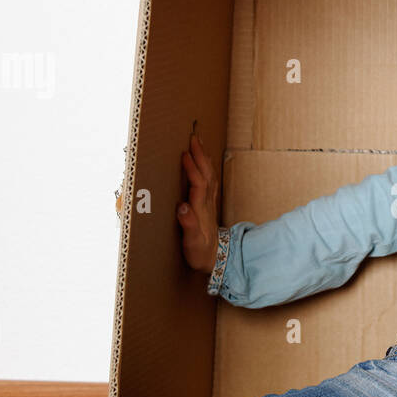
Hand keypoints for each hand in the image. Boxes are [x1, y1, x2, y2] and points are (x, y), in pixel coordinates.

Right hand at [177, 129, 219, 273]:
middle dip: (200, 155)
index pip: (198, 184)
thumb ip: (189, 225)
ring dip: (204, 158)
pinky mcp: (210, 205)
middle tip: (194, 137)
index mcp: (201, 209)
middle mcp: (207, 203)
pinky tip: (204, 161)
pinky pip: (210, 180)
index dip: (192, 169)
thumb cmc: (200, 252)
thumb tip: (182, 208)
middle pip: (206, 174)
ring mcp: (210, 202)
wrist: (215, 260)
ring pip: (210, 175)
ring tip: (199, 143)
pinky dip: (206, 167)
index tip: (185, 154)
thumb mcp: (193, 243)